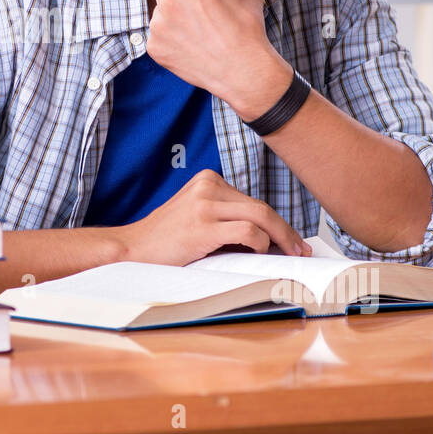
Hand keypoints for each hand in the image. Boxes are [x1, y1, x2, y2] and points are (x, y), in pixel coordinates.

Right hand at [118, 169, 310, 265]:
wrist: (132, 249)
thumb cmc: (164, 240)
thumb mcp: (196, 216)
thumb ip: (225, 217)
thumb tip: (265, 236)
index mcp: (207, 180)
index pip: (252, 200)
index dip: (276, 222)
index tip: (290, 239)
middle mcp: (208, 186)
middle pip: (261, 206)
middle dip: (285, 230)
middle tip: (300, 248)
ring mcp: (205, 204)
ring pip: (260, 215)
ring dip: (281, 238)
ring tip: (291, 254)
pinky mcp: (203, 225)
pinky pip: (247, 230)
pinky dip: (261, 243)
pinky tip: (261, 252)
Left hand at [145, 0, 291, 115]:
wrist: (243, 72)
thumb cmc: (247, 30)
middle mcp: (170, 1)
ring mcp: (159, 25)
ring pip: (156, 6)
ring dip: (169, 10)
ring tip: (193, 24)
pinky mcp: (154, 46)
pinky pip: (155, 32)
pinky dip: (168, 36)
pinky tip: (188, 43)